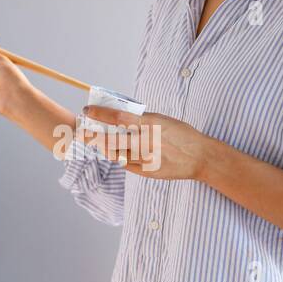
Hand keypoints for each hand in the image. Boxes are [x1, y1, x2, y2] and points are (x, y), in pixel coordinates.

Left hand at [80, 106, 211, 180]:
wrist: (199, 157)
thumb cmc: (182, 135)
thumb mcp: (163, 120)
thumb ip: (142, 120)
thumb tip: (121, 118)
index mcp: (150, 124)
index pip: (118, 117)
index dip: (100, 114)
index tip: (87, 110)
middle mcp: (145, 142)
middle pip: (111, 139)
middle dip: (94, 135)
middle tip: (83, 132)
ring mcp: (145, 158)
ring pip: (116, 154)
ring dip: (104, 148)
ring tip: (98, 143)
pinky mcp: (147, 171)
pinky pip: (126, 164)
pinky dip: (119, 158)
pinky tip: (116, 154)